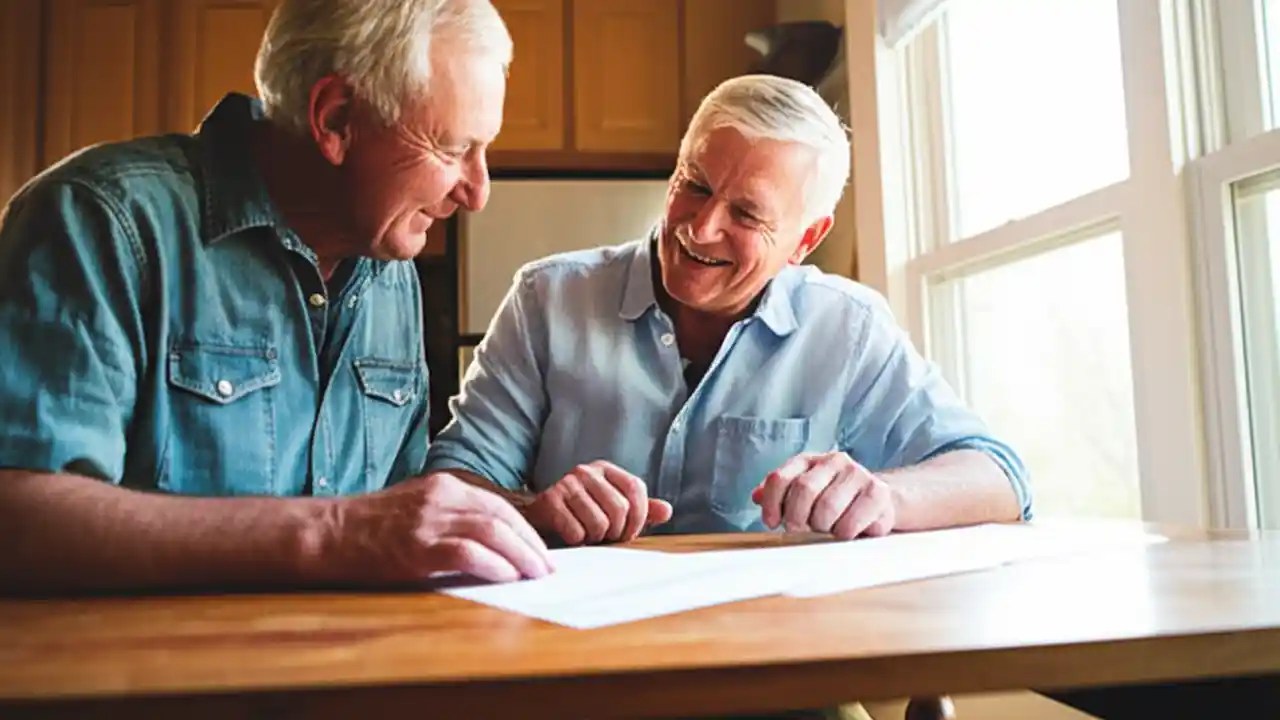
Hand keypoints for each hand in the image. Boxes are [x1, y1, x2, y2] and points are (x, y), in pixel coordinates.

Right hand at [312, 473, 552, 584]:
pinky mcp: (416, 547)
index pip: (499, 505)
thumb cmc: (370, 527)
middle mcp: (441, 498)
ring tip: (536, 575)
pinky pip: (466, 552)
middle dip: (531, 544)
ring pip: (492, 531)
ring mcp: (428, 521)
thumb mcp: (416, 506)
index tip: (540, 551)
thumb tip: (493, 542)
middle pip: (502, 517)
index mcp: (444, 486)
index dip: (525, 530)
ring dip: (521, 555)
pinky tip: (507, 576)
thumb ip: (452, 516)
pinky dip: (493, 564)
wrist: (326, 534)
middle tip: (547, 567)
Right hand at [524, 461, 672, 544]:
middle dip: (618, 532)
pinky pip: (576, 531)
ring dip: (597, 538)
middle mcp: (586, 471)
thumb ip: (640, 508)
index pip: (636, 488)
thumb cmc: (581, 512)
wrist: (539, 515)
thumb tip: (667, 511)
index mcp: (605, 469)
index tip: (631, 532)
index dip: (640, 516)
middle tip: (608, 537)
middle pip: (619, 509)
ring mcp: (566, 484)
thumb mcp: (613, 506)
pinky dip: (578, 540)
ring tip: (590, 535)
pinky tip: (573, 535)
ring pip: (599, 523)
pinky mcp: (550, 501)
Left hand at [752, 452, 895, 539]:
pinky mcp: (877, 493)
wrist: (879, 502)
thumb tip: (756, 496)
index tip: (772, 523)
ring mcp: (857, 474)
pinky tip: (845, 532)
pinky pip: (850, 523)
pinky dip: (843, 534)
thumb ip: (779, 495)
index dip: (771, 504)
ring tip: (828, 530)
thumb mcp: (804, 495)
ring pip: (827, 508)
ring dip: (823, 528)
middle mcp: (834, 461)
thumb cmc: (834, 501)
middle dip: (798, 518)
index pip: (780, 478)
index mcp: (809, 461)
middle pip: (804, 490)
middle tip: (802, 530)